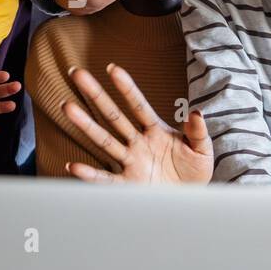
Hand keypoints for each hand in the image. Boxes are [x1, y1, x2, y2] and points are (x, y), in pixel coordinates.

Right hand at [62, 64, 211, 184]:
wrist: (190, 201)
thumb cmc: (194, 173)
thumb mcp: (203, 150)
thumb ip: (198, 132)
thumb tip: (195, 112)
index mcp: (156, 131)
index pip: (138, 105)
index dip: (126, 88)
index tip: (112, 68)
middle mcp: (138, 143)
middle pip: (113, 116)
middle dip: (95, 95)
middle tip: (77, 74)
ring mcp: (131, 163)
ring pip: (105, 141)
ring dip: (86, 124)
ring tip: (67, 107)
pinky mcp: (128, 185)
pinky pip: (106, 179)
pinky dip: (89, 175)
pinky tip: (74, 167)